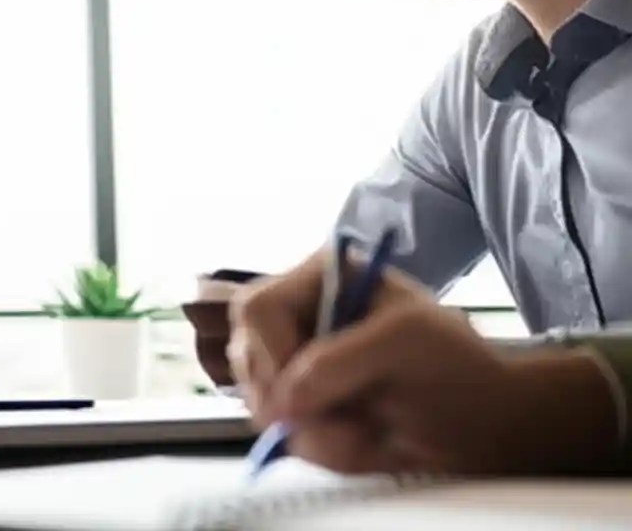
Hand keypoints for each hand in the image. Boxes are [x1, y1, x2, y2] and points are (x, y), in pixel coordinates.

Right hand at [230, 251, 620, 474]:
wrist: (480, 424)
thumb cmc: (453, 364)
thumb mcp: (406, 341)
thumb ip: (341, 361)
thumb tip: (287, 399)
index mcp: (320, 279)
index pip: (258, 308)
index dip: (271, 351)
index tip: (300, 391)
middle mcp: (298, 319)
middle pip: (246, 356)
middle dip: (288, 397)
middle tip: (333, 418)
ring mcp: (295, 366)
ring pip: (259, 402)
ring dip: (311, 428)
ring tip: (364, 429)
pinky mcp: (302, 409)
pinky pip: (283, 436)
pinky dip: (320, 447)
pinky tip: (360, 439)